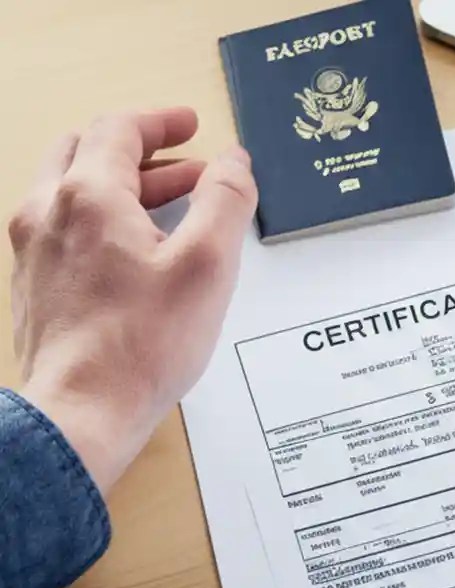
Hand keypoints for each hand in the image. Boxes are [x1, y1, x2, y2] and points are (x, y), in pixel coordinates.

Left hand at [8, 108, 257, 494]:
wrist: (81, 411)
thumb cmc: (143, 343)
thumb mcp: (209, 264)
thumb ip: (226, 202)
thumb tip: (234, 163)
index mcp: (87, 196)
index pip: (118, 130)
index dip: (161, 122)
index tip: (192, 125)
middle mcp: (47, 214)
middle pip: (85, 152)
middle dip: (140, 150)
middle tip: (186, 163)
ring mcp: (32, 251)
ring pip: (71, 191)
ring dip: (123, 185)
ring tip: (173, 208)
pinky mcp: (33, 286)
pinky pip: (65, 229)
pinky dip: (103, 219)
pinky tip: (138, 251)